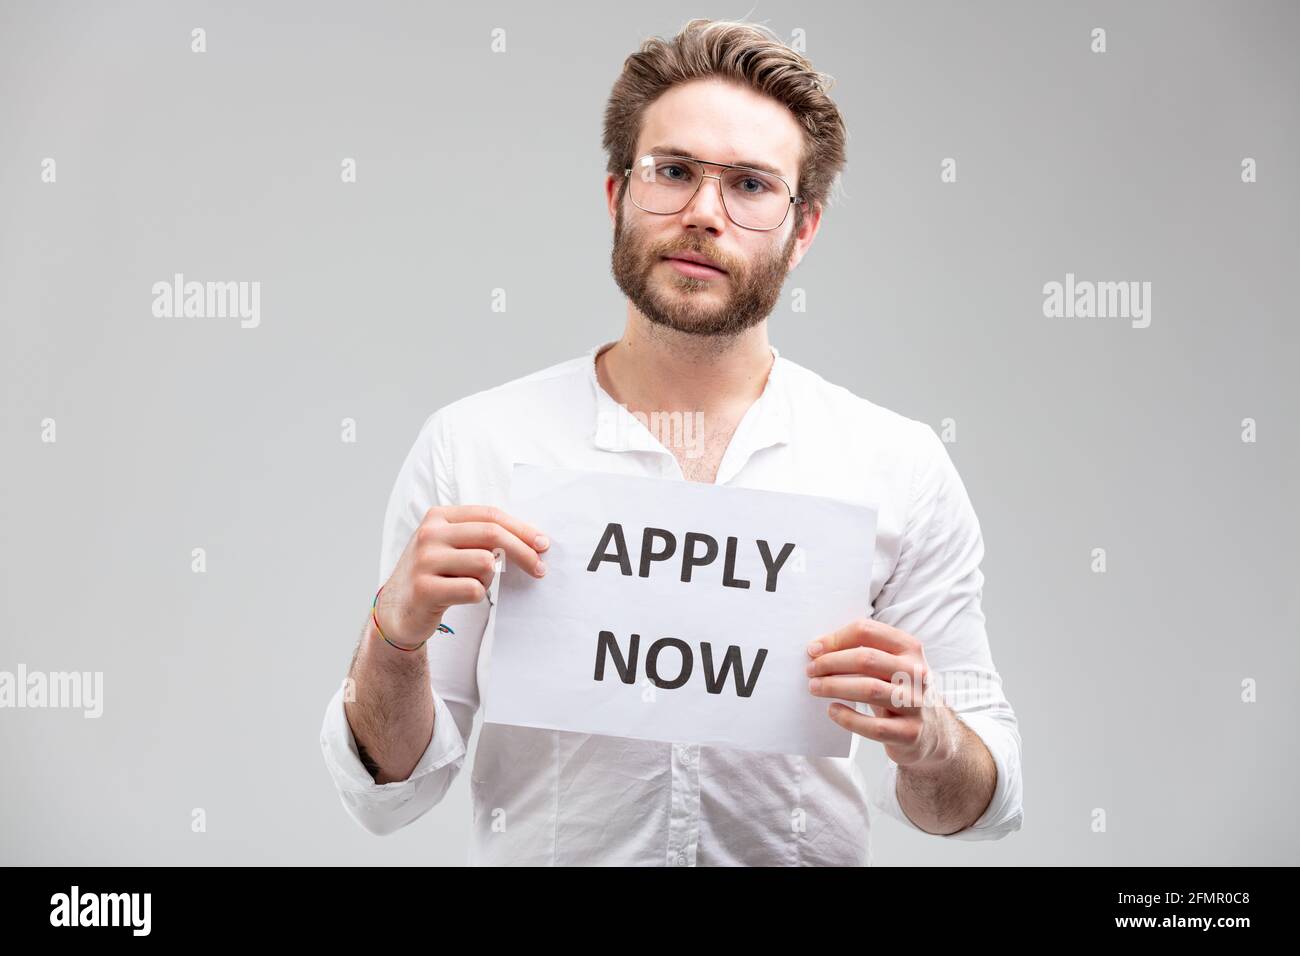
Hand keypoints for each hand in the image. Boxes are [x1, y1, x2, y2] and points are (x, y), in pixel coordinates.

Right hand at [375, 505, 548, 646]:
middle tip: (539, 569)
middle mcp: (429, 534)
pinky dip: (478, 595)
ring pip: (485, 563)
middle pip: (492, 535)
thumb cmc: (434, 575)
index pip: (490, 515)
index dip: (521, 529)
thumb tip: (531, 540)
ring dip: (491, 578)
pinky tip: (463, 596)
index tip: (543, 544)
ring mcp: (425, 561)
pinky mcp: (425, 589)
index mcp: (439, 517)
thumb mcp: (451, 546)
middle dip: (523, 552)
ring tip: (475, 584)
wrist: (397, 610)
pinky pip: (473, 589)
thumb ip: (481, 537)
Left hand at [805, 617, 956, 769]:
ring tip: (815, 687)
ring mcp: (916, 703)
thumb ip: (862, 651)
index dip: (835, 638)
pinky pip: (874, 726)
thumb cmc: (898, 690)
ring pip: (869, 689)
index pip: (867, 631)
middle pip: (866, 659)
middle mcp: (916, 672)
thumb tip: (817, 648)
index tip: (813, 649)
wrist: (932, 731)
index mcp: (909, 648)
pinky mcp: (910, 732)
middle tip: (810, 670)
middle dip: (831, 663)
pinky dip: (848, 718)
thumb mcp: (890, 664)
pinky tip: (833, 711)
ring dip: (835, 686)